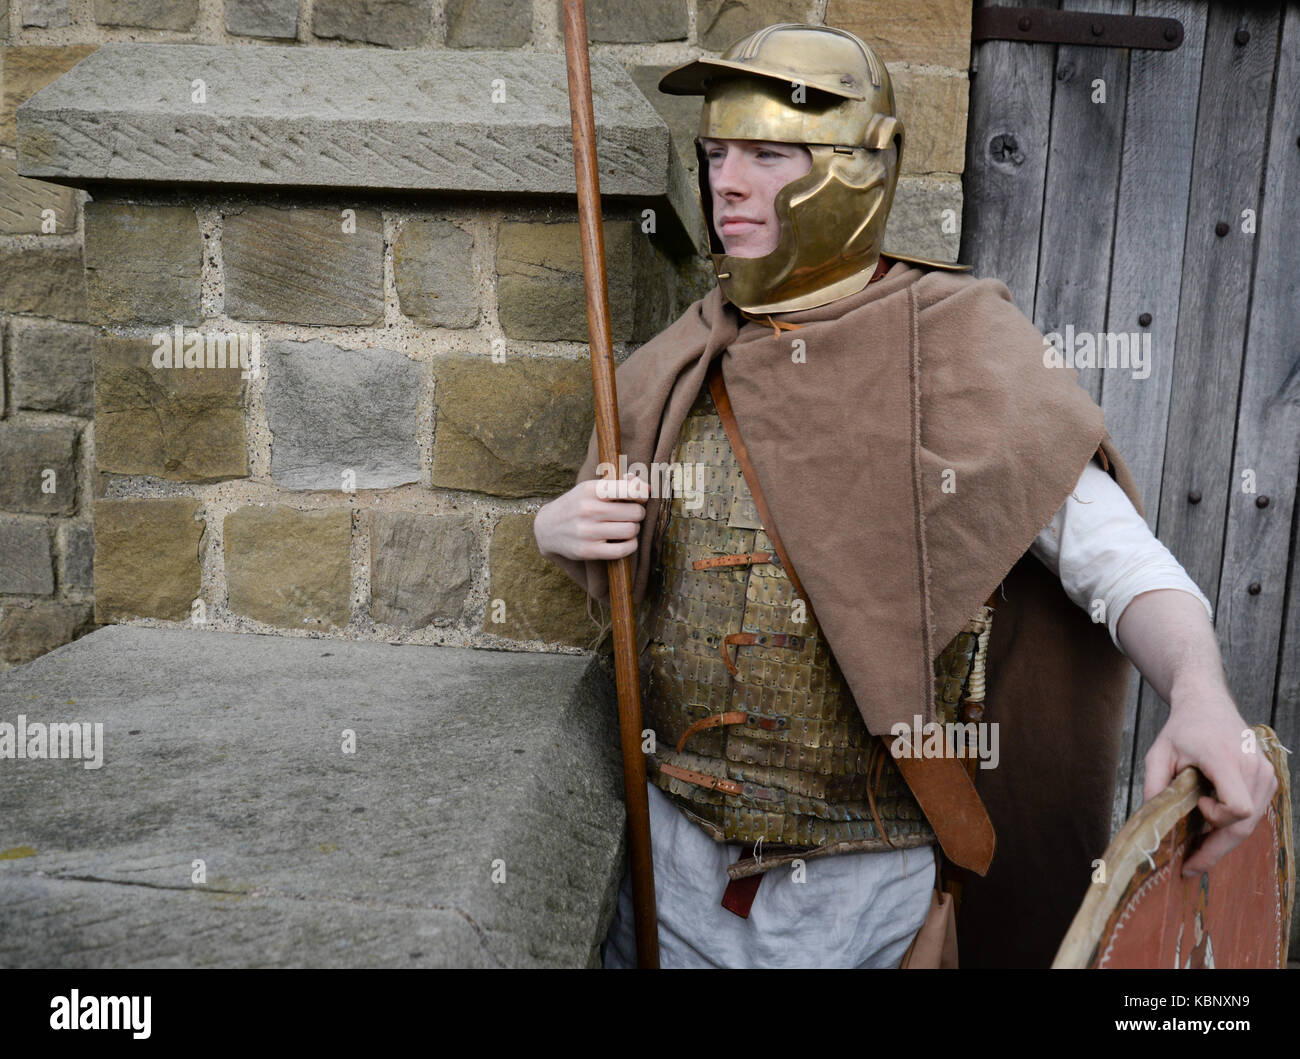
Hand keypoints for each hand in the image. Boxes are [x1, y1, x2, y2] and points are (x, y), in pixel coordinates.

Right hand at [533, 473, 648, 561]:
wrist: (547, 528)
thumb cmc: (576, 505)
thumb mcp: (591, 489)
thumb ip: (619, 484)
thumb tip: (646, 487)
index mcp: (590, 490)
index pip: (629, 489)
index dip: (641, 494)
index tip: (639, 498)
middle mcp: (588, 509)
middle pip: (635, 512)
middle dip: (638, 514)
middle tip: (630, 515)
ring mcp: (587, 531)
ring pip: (631, 530)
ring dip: (634, 530)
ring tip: (625, 527)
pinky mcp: (588, 550)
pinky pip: (622, 550)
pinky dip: (630, 546)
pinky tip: (625, 541)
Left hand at [1142, 675, 1277, 877]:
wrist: (1208, 704)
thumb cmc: (1181, 729)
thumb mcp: (1158, 753)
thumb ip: (1154, 786)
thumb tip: (1151, 823)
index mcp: (1226, 758)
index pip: (1238, 808)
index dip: (1217, 818)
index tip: (1198, 806)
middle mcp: (1253, 767)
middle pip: (1245, 823)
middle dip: (1217, 848)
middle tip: (1191, 866)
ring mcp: (1265, 773)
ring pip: (1252, 822)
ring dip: (1225, 837)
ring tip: (1198, 846)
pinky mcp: (1269, 778)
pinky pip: (1256, 812)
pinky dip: (1235, 824)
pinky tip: (1213, 826)